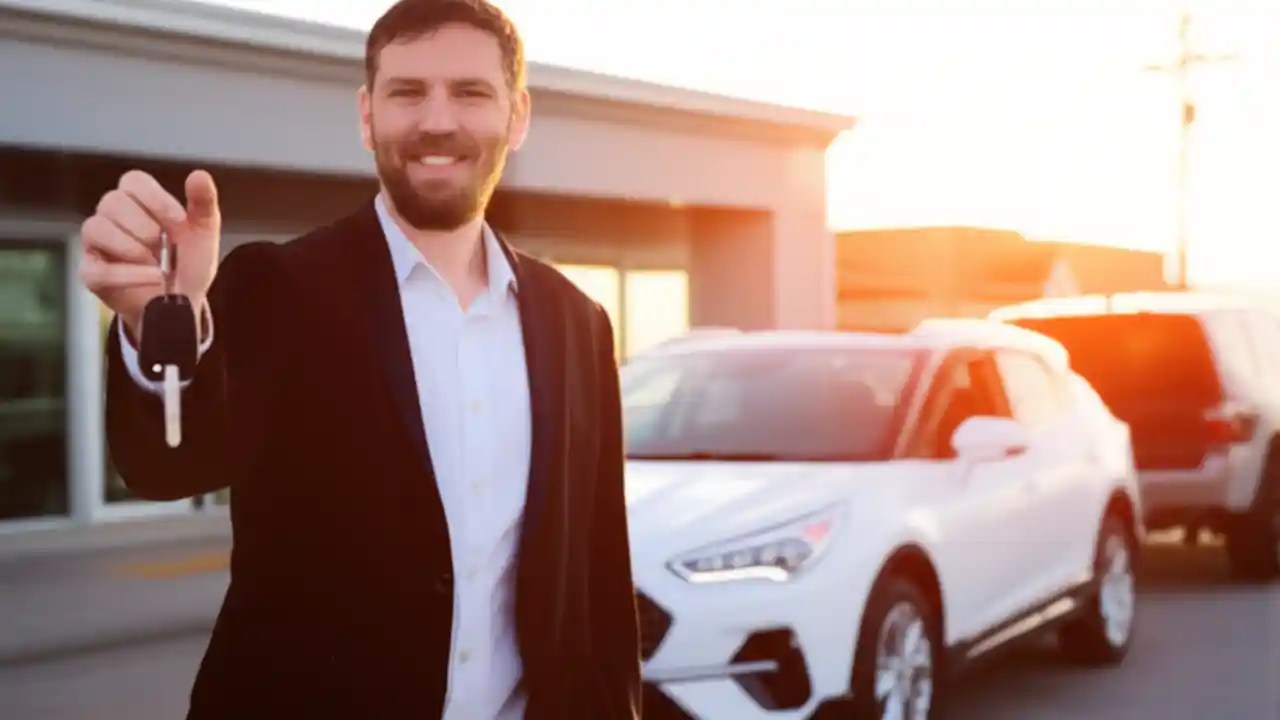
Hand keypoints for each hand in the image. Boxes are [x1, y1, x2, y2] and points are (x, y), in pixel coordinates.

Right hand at [80, 169, 220, 341]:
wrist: (183, 301)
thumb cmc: (188, 262)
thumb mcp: (203, 233)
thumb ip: (203, 203)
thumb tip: (200, 175)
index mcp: (138, 200)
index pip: (133, 181)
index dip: (155, 199)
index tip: (179, 221)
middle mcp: (113, 217)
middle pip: (112, 202)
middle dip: (143, 224)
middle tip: (163, 244)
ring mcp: (98, 245)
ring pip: (95, 228)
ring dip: (130, 246)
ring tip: (155, 262)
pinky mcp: (92, 273)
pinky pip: (97, 270)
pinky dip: (128, 275)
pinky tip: (152, 278)